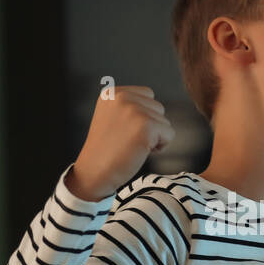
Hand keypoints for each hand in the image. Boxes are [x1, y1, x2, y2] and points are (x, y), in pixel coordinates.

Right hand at [67, 85, 174, 200]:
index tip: (124, 130)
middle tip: (127, 140)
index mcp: (113, 93)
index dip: (143, 116)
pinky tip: (140, 151)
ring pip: (165, 121)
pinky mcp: (146, 126)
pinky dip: (160, 147)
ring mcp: (134, 111)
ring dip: (154, 137)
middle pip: (158, 107)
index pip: (148, 94)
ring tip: (132, 145)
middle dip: (150, 126)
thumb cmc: (106, 150)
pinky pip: (169, 134)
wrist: (94, 172)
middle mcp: (123, 97)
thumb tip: (156, 107)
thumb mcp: (111, 116)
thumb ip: (130, 106)